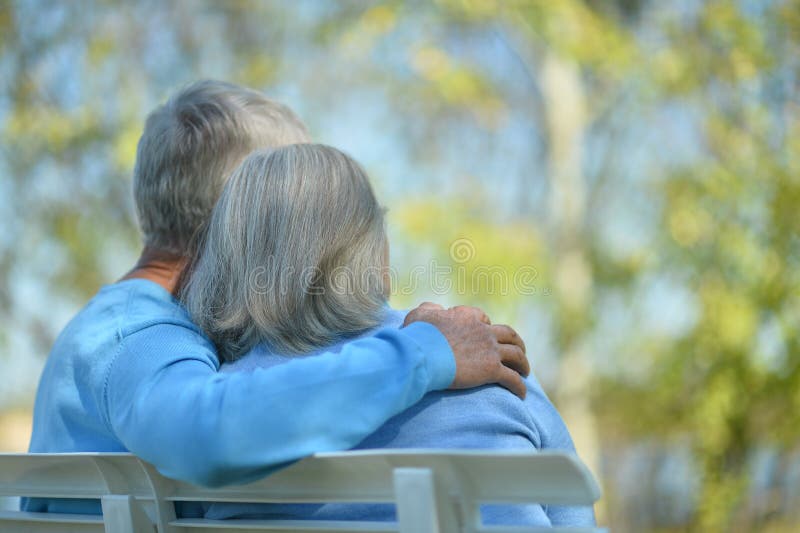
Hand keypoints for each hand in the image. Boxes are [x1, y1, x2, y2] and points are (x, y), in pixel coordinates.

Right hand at [403, 303, 529, 398]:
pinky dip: (520, 386)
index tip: (486, 334)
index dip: (486, 326)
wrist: (424, 354)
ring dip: (523, 363)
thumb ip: (429, 309)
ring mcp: (490, 350)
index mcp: (467, 316)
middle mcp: (483, 331)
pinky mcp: (491, 369)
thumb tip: (435, 309)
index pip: (484, 319)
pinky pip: (512, 378)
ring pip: (516, 354)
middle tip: (519, 351)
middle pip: (509, 334)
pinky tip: (522, 394)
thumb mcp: (420, 316)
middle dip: (516, 342)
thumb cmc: (418, 336)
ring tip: (525, 371)